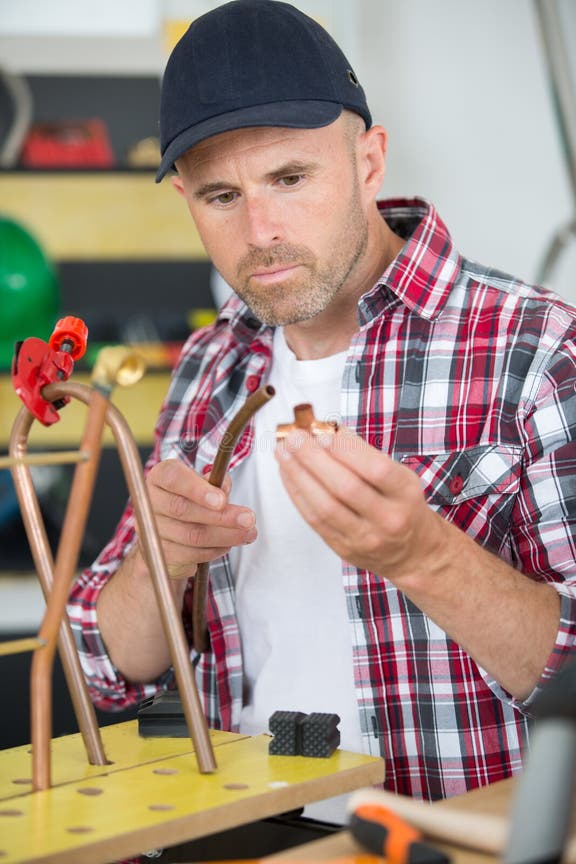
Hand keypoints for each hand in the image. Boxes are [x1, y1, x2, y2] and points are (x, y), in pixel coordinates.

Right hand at [139, 458, 256, 580]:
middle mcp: (150, 501)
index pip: (173, 478)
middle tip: (248, 519)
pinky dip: (213, 551)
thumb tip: (224, 486)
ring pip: (190, 535)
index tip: (222, 500)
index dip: (197, 489)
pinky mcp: (159, 554)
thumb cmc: (190, 501)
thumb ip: (215, 482)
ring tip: (248, 534)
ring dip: (224, 536)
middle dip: (220, 516)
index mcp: (160, 476)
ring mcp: (151, 529)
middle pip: (182, 509)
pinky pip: (190, 555)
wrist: (167, 534)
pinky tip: (227, 545)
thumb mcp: (204, 485)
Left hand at [275, 426, 443, 582]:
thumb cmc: (401, 504)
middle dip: (314, 458)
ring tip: (283, 452)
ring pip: (325, 506)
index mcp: (406, 494)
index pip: (377, 470)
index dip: (346, 450)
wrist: (413, 552)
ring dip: (299, 475)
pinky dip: (297, 493)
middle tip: (293, 437)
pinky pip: (314, 520)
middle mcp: (388, 519)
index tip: (322, 431)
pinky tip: (288, 473)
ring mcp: (365, 538)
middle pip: (346, 488)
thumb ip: (364, 456)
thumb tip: (323, 431)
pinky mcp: (344, 549)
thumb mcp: (398, 476)